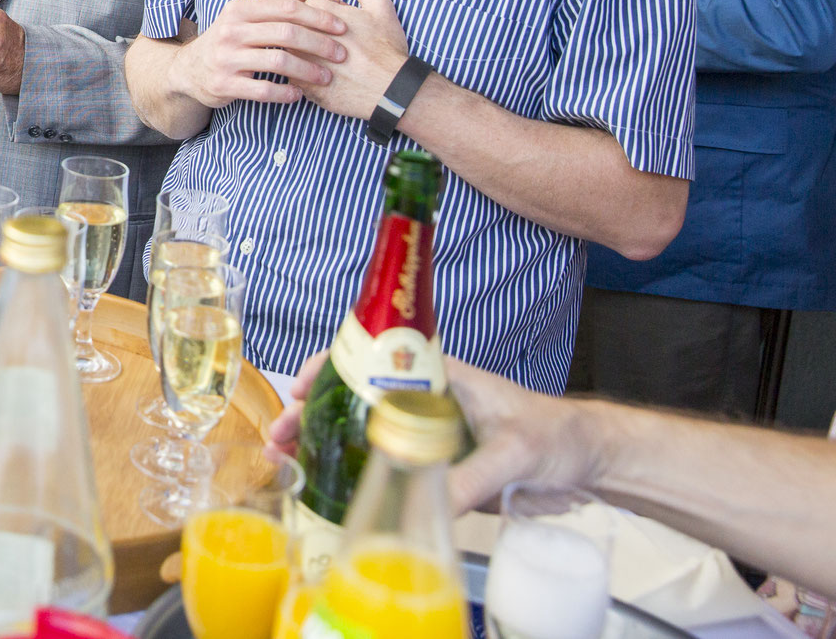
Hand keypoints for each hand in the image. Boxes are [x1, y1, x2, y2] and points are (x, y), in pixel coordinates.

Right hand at [171, 0, 346, 109]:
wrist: (190, 69)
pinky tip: (299, 94)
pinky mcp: (223, 84)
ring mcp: (225, 58)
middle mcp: (230, 30)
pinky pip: (261, 90)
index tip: (343, 27)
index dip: (318, 16)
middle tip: (342, 54)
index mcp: (240, 9)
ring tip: (326, 77)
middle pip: (285, 33)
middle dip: (319, 44)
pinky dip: (284, 93)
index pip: (287, 7)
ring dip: (307, 71)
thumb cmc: (233, 37)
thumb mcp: (254, 12)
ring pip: (276, 62)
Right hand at [264, 349, 611, 517]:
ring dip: (325, 444)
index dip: (330, 370)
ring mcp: (429, 434)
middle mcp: (427, 401)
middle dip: (312, 414)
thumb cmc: (558, 436)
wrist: (590, 461)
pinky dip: (353, 472)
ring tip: (289, 463)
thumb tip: (426, 508)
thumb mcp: (515, 453)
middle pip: (356, 399)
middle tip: (280, 438)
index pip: (373, 361)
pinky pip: (386, 465)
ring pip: (364, 432)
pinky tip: (327, 487)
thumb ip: (472, 478)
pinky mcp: (437, 465)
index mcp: (441, 378)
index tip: (299, 390)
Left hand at [289, 0, 410, 120]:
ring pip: (287, 48)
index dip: (320, 8)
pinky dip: (299, 71)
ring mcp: (302, 61)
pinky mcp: (303, 85)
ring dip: (299, 49)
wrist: (391, 92)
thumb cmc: (387, 49)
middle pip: (291, 24)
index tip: (334, 20)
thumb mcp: (380, 7)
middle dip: (306, 28)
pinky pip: (290, 73)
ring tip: (322, 56)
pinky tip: (317, 73)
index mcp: (322, 14)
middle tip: (328, 39)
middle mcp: (306, 36)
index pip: (304, 1)